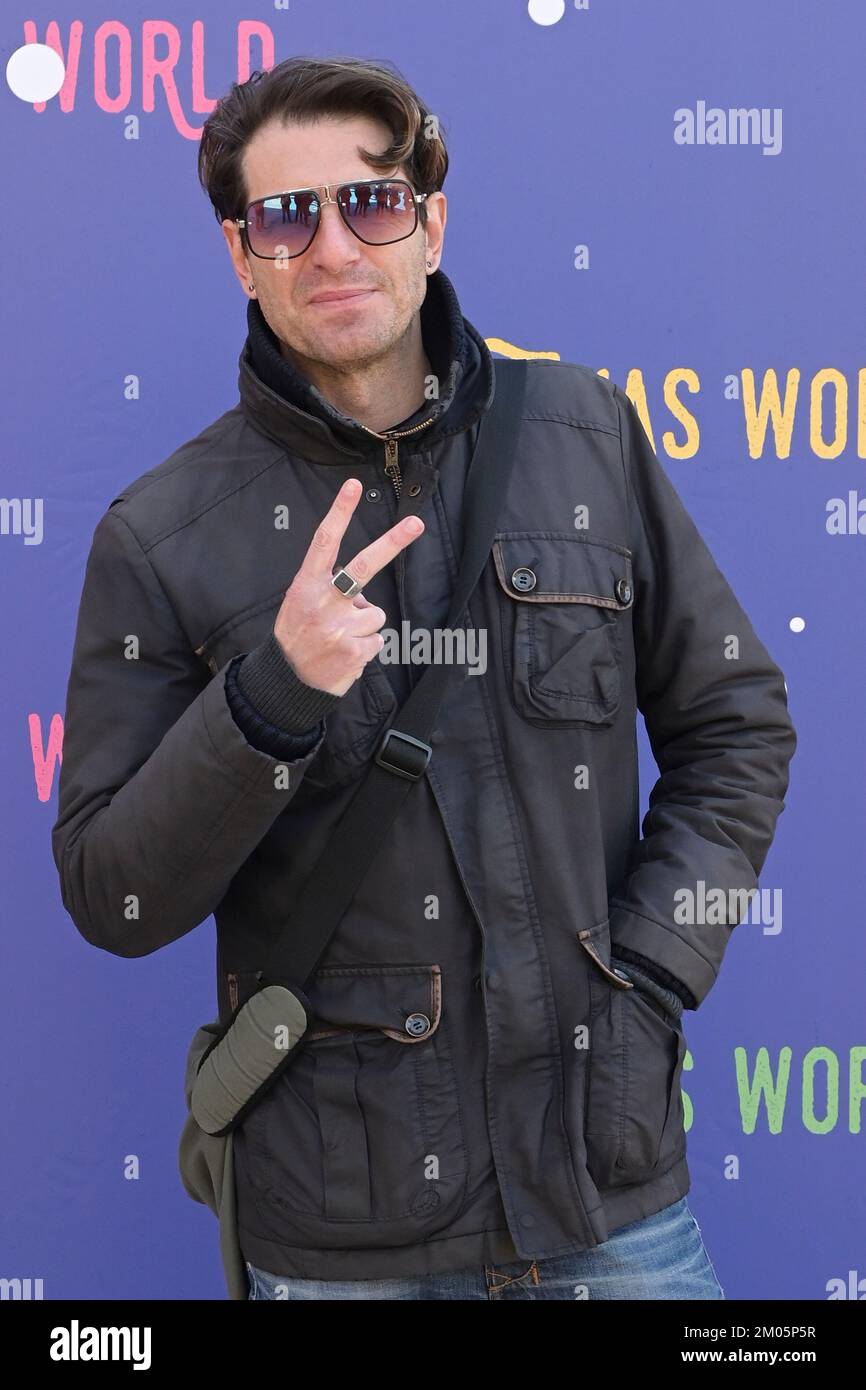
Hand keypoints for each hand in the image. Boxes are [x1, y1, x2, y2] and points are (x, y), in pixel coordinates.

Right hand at [273, 477, 424, 696]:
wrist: (287, 681)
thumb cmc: (298, 635)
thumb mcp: (299, 602)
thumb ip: (326, 587)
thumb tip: (360, 590)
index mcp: (307, 584)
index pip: (324, 542)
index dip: (339, 512)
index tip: (353, 485)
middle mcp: (323, 602)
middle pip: (363, 566)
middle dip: (392, 542)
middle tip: (416, 523)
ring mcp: (339, 627)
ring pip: (374, 614)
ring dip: (363, 627)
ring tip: (339, 639)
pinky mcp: (354, 651)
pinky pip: (376, 640)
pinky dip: (365, 648)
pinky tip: (344, 654)